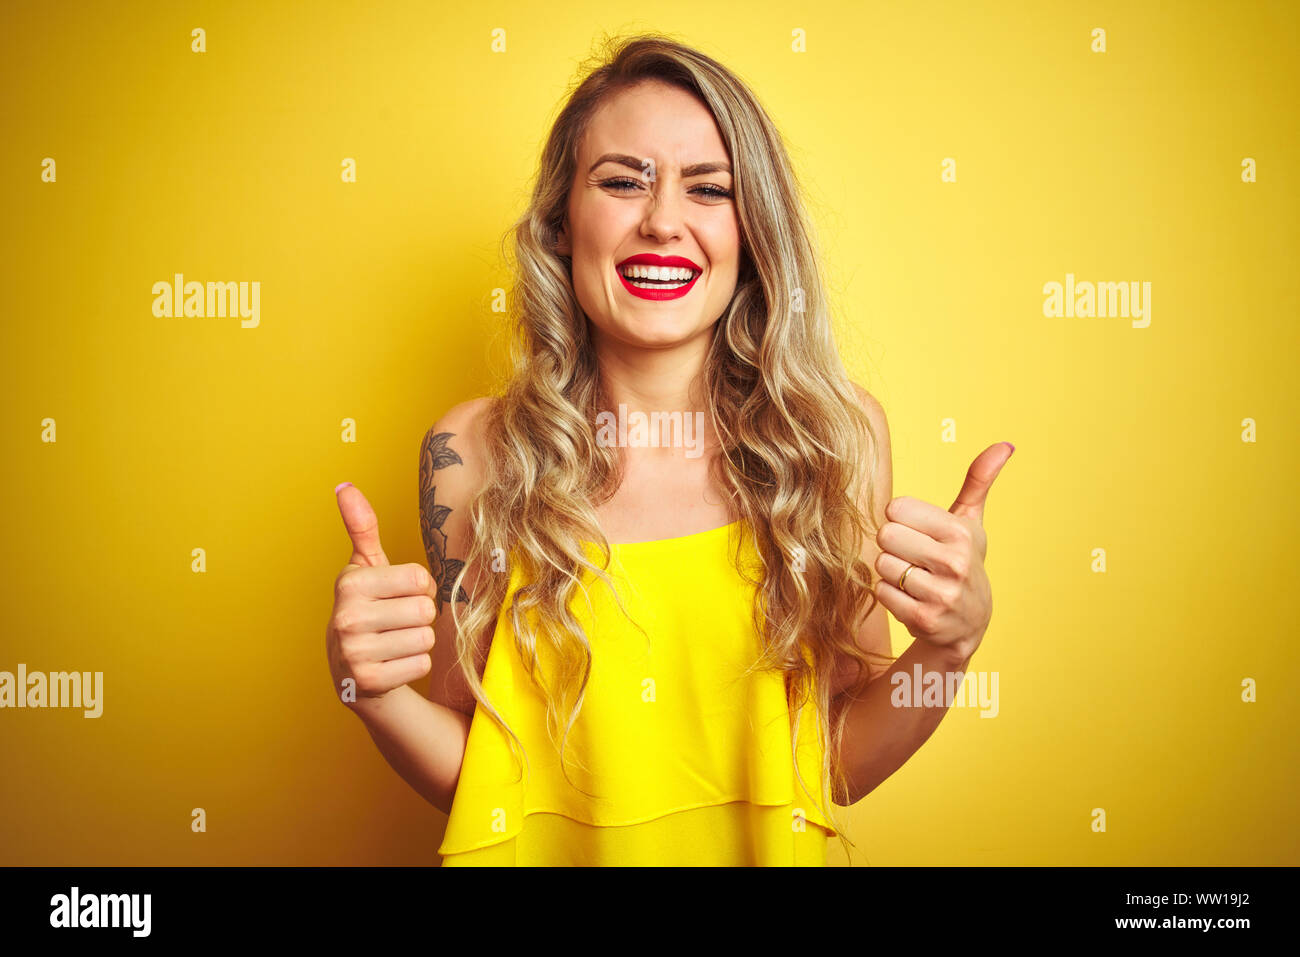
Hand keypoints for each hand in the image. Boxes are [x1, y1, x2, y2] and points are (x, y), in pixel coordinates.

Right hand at [326, 483, 439, 705]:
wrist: (352, 672)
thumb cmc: (369, 609)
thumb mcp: (365, 568)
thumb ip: (362, 527)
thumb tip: (345, 486)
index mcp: (350, 584)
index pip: (420, 578)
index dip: (420, 588)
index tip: (399, 596)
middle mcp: (346, 617)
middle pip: (425, 610)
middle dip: (421, 617)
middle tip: (397, 623)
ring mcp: (354, 652)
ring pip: (426, 638)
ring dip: (418, 642)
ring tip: (394, 643)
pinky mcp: (368, 681)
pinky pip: (422, 665)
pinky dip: (414, 666)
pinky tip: (392, 664)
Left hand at [871, 442, 1013, 660]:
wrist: (968, 622)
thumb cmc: (961, 560)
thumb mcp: (970, 522)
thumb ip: (978, 481)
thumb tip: (1005, 444)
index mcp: (960, 532)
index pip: (897, 509)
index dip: (900, 520)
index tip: (918, 532)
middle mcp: (954, 563)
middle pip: (885, 536)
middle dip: (893, 546)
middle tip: (913, 557)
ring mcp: (941, 594)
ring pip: (881, 565)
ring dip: (890, 572)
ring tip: (914, 578)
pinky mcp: (924, 619)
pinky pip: (881, 593)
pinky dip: (889, 595)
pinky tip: (911, 597)